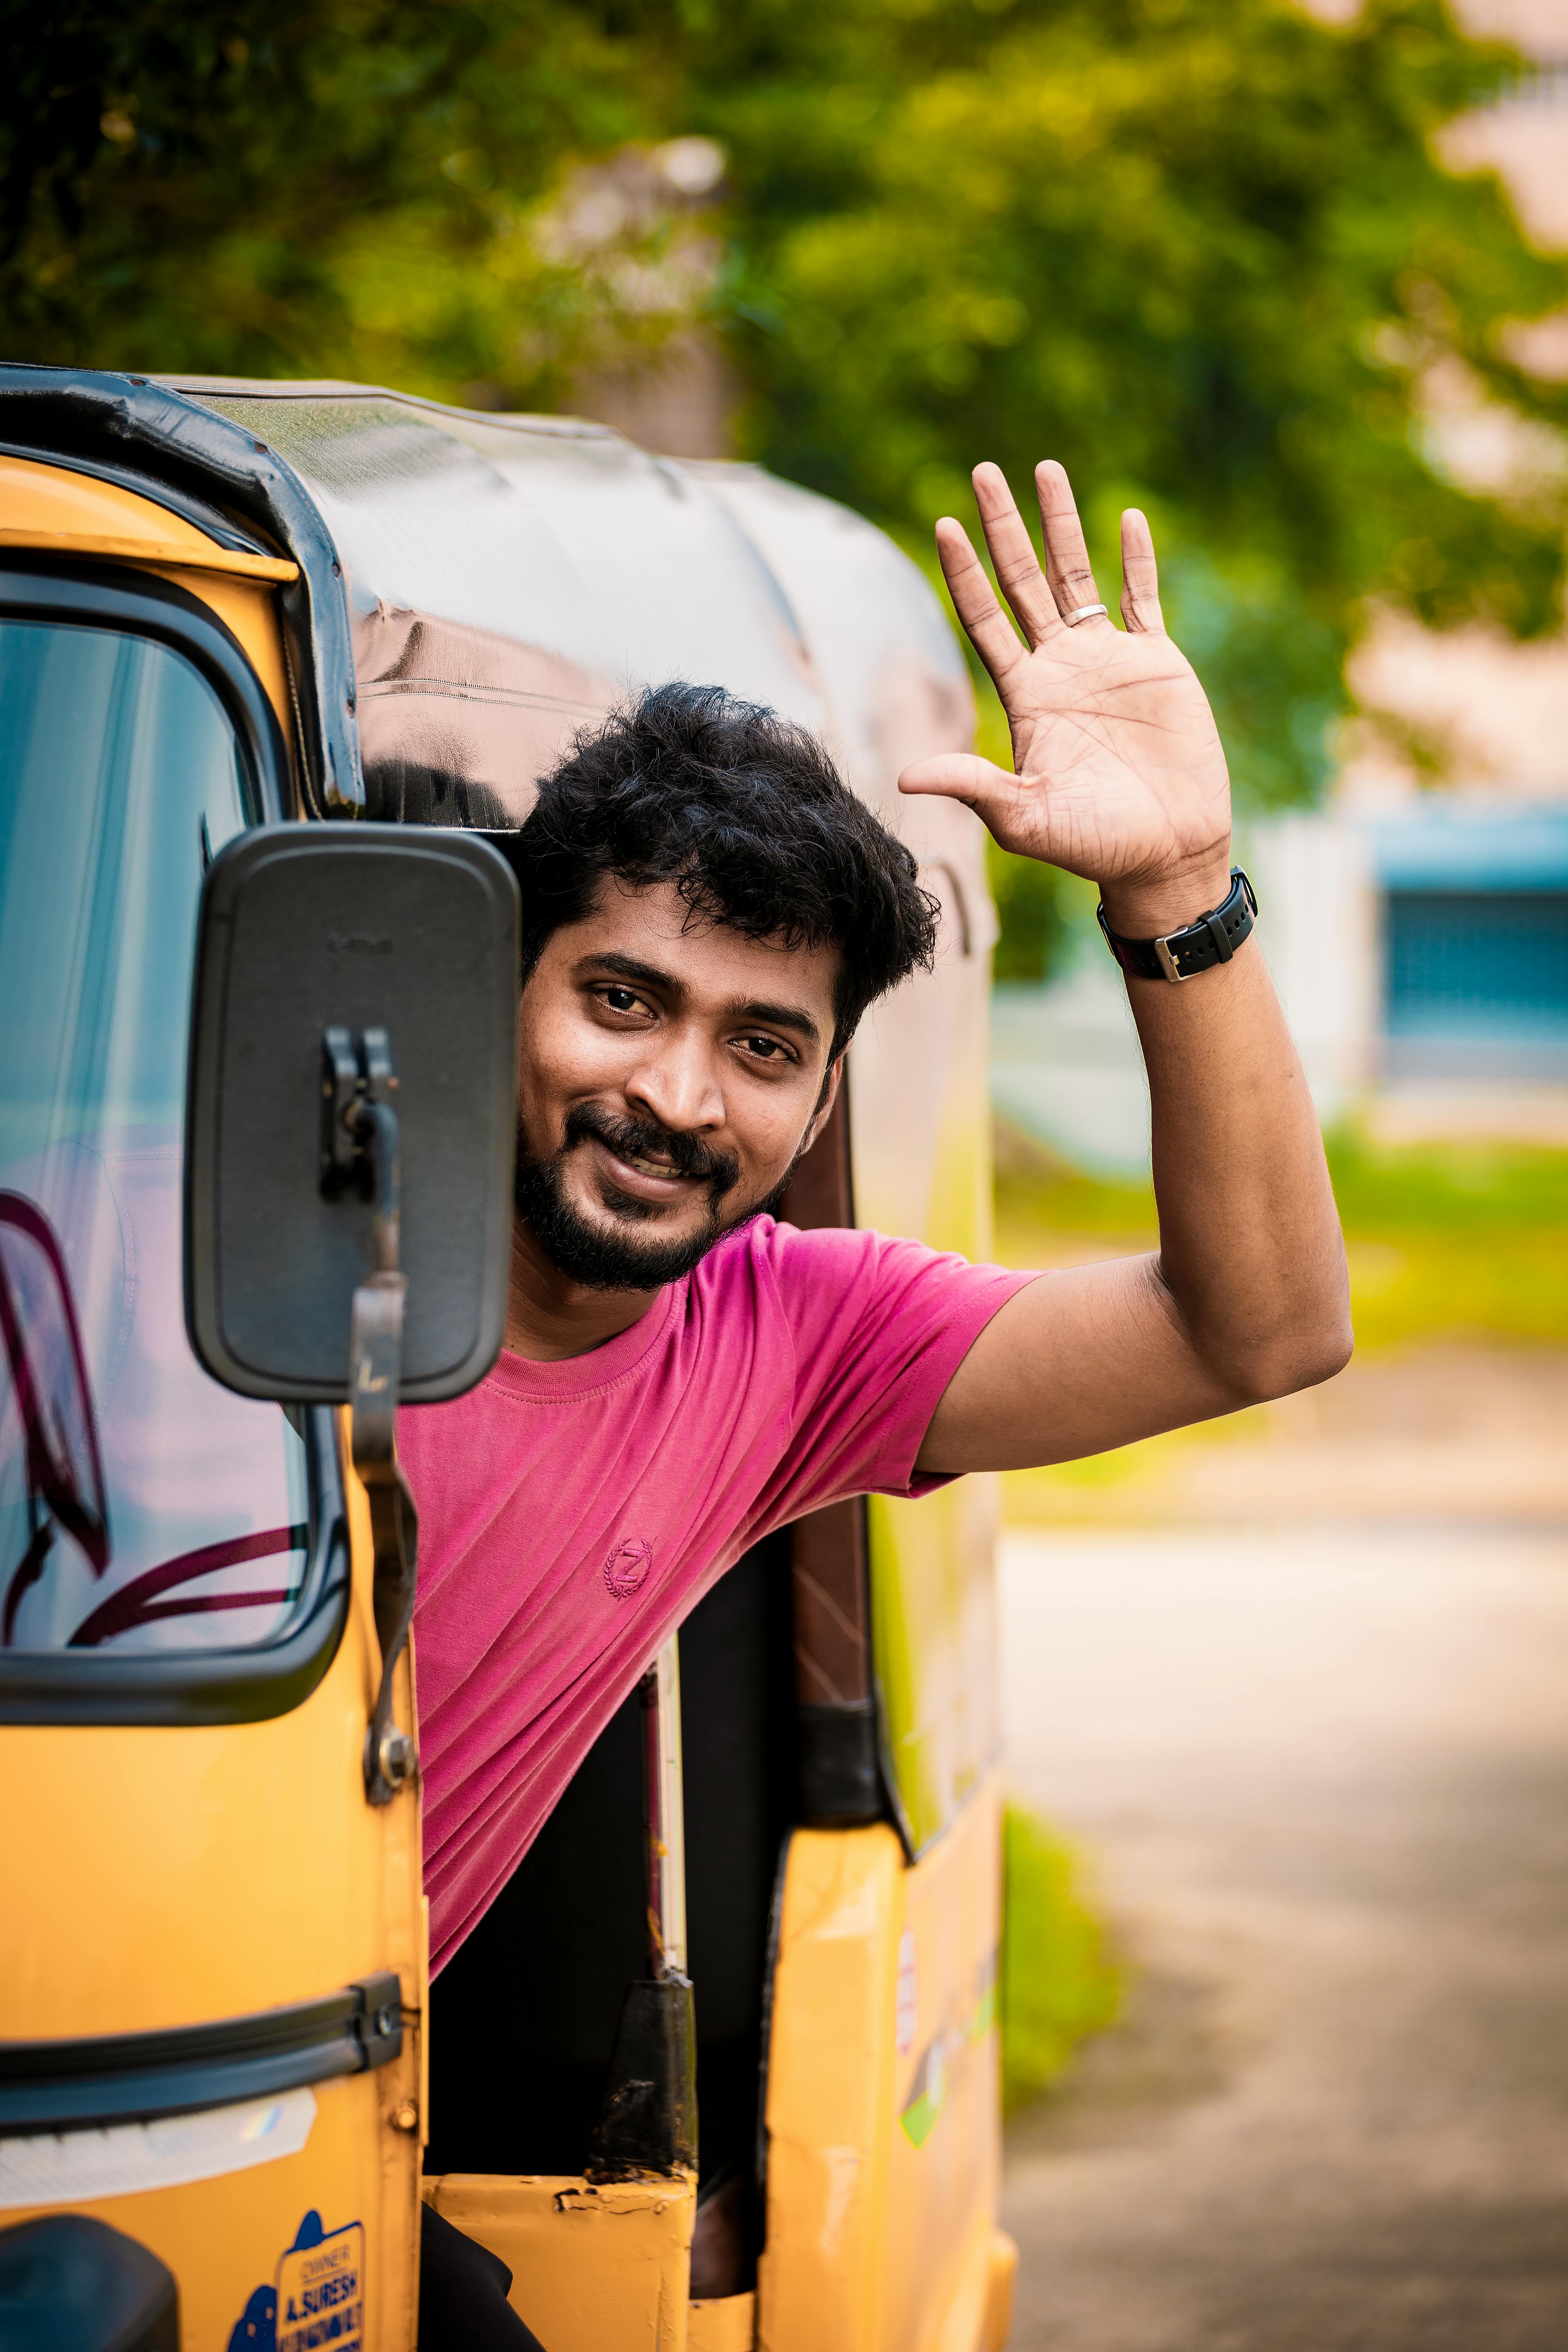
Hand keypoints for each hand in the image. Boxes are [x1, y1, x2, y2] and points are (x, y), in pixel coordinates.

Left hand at [899, 460, 1232, 937]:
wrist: (1164, 852)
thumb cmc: (1092, 845)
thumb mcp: (1023, 818)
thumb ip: (970, 786)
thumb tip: (903, 777)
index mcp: (1023, 695)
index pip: (984, 618)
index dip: (964, 572)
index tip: (944, 524)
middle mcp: (1059, 667)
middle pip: (1022, 581)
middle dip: (1003, 526)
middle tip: (982, 472)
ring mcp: (1107, 660)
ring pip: (1077, 575)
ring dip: (1061, 524)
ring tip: (1044, 468)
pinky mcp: (1156, 662)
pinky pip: (1143, 598)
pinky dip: (1137, 559)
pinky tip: (1125, 517)